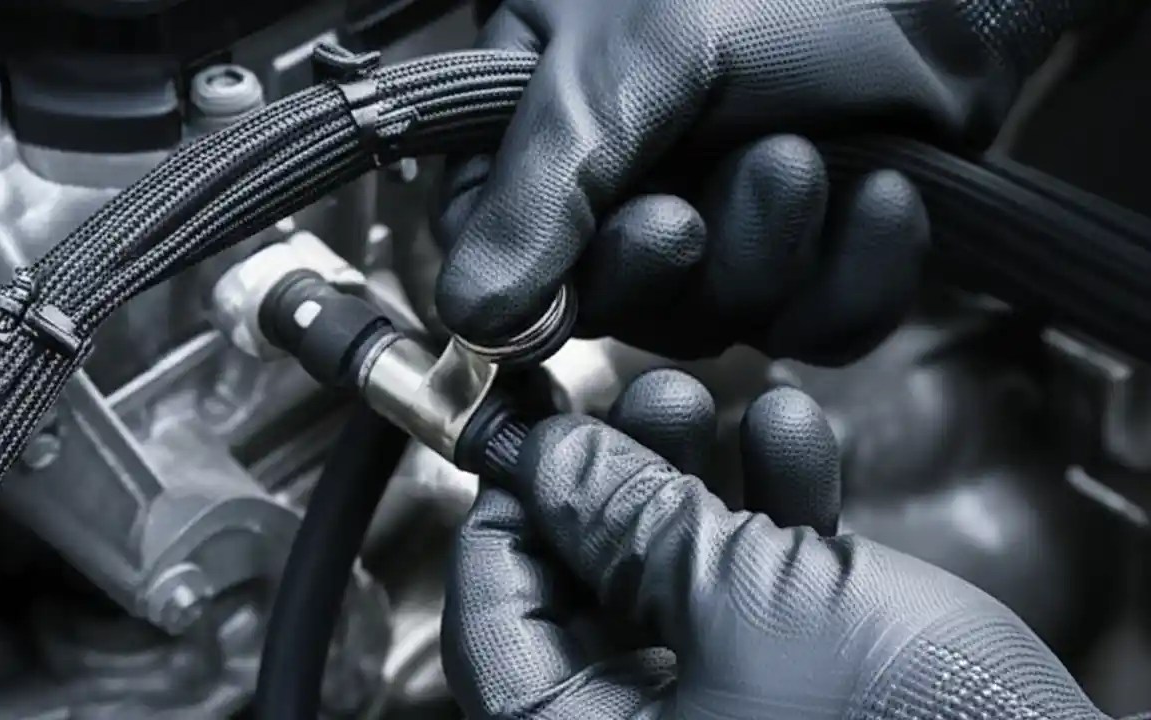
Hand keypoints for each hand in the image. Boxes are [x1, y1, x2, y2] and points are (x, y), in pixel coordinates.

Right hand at [437, 0, 1098, 362]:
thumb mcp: (625, 65)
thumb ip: (543, 188)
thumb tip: (467, 313)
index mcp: (548, 136)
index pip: (498, 259)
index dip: (537, 298)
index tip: (568, 285)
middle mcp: (627, 197)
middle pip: (615, 309)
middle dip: (662, 261)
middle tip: (686, 211)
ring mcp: (723, 238)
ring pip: (719, 323)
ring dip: (766, 249)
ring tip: (800, 156)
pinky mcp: (814, 267)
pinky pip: (818, 329)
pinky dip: (854, 277)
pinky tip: (877, 196)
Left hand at [442, 369, 1106, 718]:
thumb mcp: (747, 600)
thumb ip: (630, 522)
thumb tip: (552, 461)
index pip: (493, 627)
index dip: (506, 512)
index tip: (526, 432)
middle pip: (585, 599)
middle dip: (614, 485)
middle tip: (625, 403)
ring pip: (676, 592)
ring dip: (696, 486)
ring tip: (709, 398)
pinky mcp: (807, 704)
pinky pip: (759, 606)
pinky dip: (772, 523)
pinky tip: (792, 438)